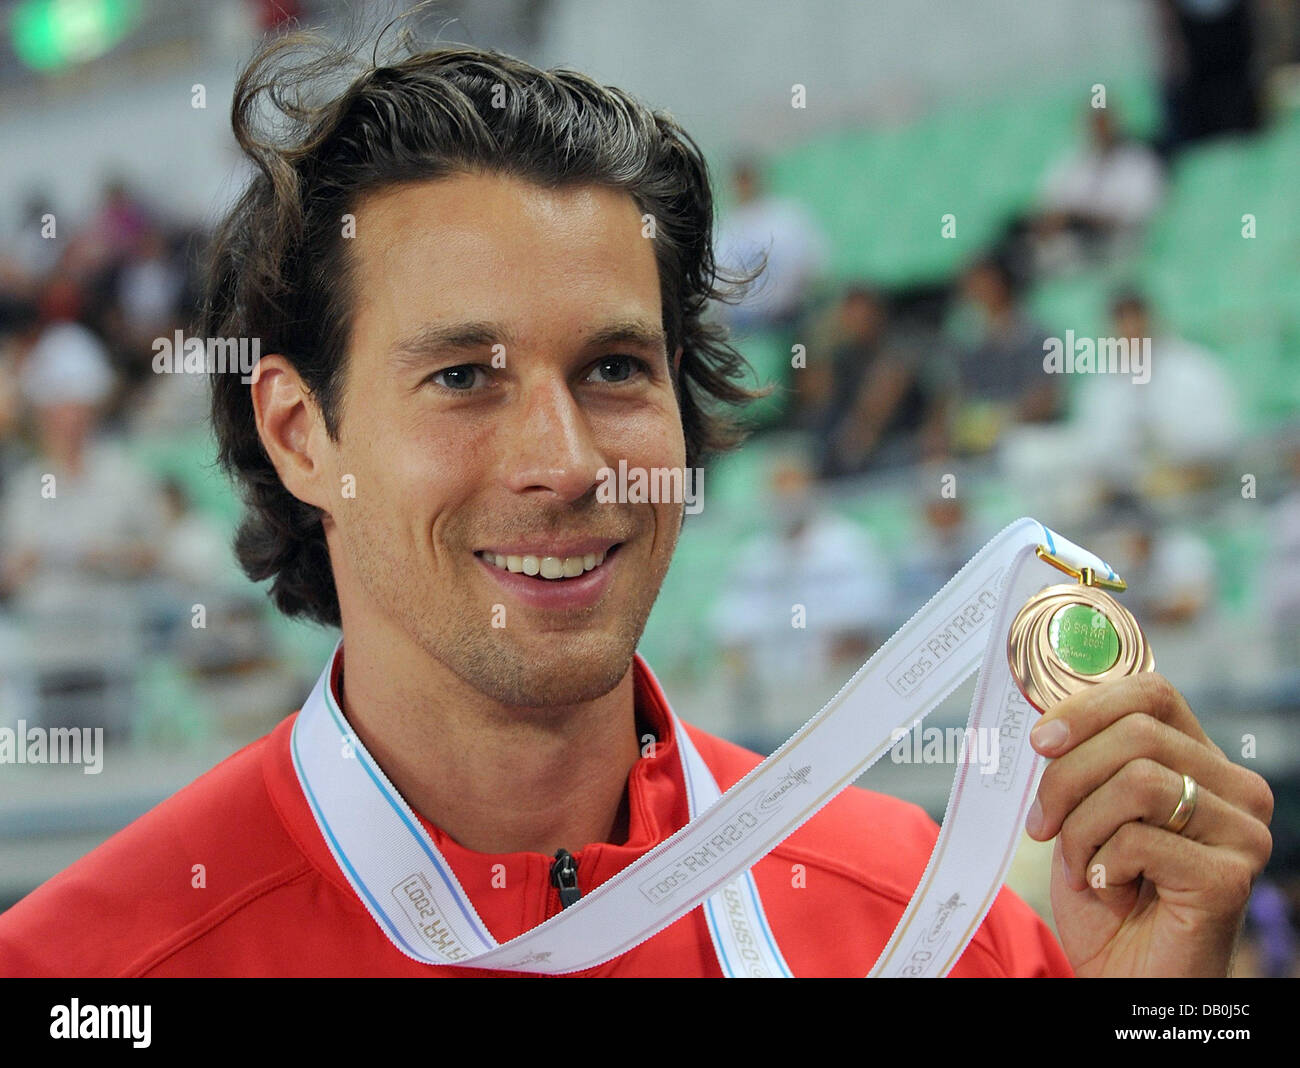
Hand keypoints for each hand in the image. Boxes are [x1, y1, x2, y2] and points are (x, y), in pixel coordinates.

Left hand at [1024, 673, 1272, 976]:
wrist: (1127, 975)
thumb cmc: (1106, 891)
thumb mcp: (1085, 809)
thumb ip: (1082, 758)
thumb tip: (1047, 716)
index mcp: (1200, 759)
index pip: (1153, 693)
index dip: (1089, 705)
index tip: (1041, 739)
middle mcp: (1235, 788)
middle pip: (1137, 732)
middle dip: (1068, 776)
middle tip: (1042, 824)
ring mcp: (1241, 833)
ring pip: (1137, 781)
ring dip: (1082, 827)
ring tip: (1080, 863)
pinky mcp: (1229, 877)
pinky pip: (1140, 839)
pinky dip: (1101, 864)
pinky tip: (1110, 889)